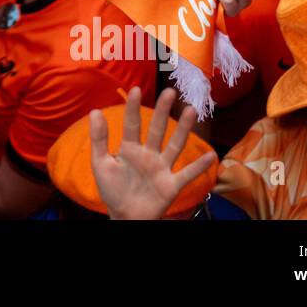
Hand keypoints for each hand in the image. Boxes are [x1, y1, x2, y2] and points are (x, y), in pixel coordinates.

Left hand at [90, 87, 216, 220]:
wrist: (125, 217)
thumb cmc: (112, 190)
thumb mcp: (100, 164)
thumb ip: (99, 139)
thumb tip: (94, 111)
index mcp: (130, 148)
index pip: (132, 124)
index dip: (134, 108)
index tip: (137, 90)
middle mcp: (148, 154)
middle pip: (157, 129)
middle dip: (162, 111)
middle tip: (170, 91)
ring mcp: (162, 168)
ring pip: (174, 146)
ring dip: (183, 129)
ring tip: (190, 110)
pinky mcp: (171, 185)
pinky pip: (187, 174)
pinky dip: (199, 166)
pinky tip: (211, 155)